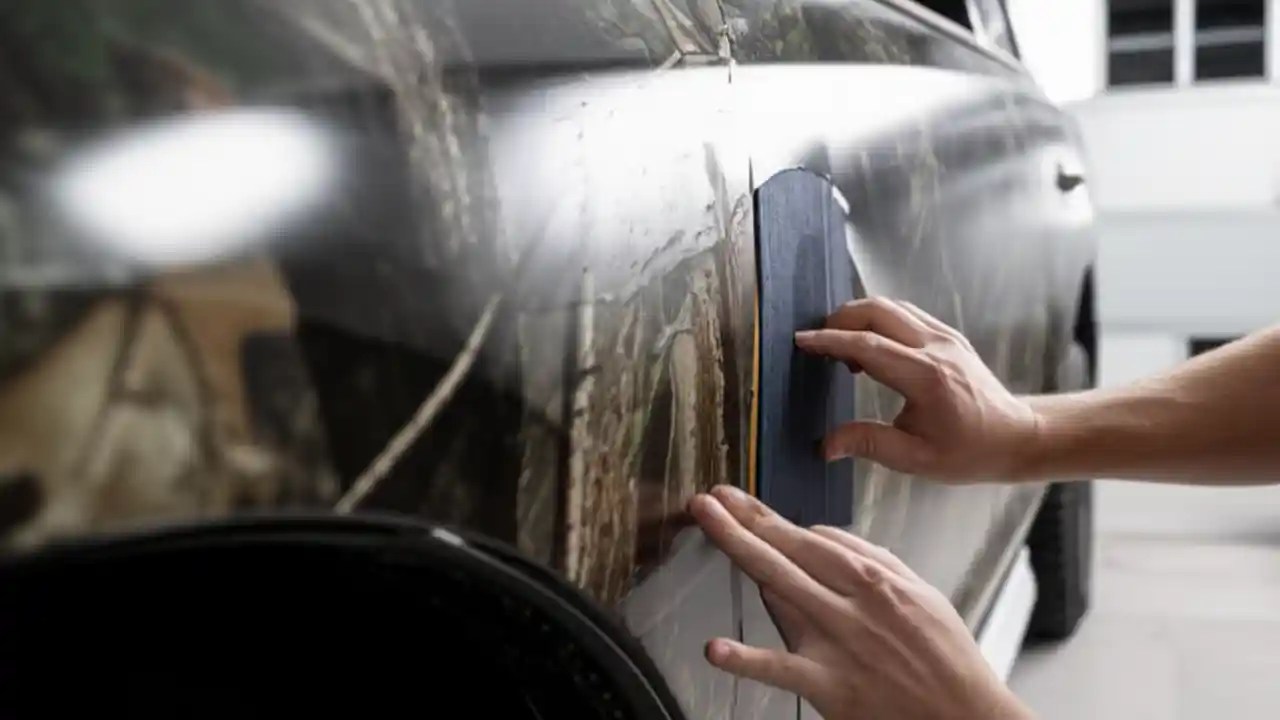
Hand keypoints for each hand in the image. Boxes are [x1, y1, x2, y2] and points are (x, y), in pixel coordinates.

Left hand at [691, 485, 1033, 719]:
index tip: (736, 498)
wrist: (966, 717)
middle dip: (743, 521)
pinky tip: (716, 648)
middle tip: (708, 500)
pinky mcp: (828, 686)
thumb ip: (873, 559)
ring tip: (709, 527)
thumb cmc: (946, 658)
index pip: (808, 538)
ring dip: (739, 552)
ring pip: (780, 590)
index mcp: (875, 580)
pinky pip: (781, 669)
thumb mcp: (921, 592)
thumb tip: (825, 535)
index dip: (766, 516)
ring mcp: (837, 643)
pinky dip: (747, 660)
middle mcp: (852, 604)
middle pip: (787, 553)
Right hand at [795, 298, 1039, 481]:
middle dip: (840, 320)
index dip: (830, 341)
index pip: (868, 347)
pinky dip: (878, 320)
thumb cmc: (969, 452)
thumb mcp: (916, 458)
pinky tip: (869, 348)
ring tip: (841, 349)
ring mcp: (944, 337)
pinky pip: (905, 313)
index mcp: (926, 378)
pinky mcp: (948, 335)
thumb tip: (825, 445)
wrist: (1016, 436)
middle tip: (818, 343)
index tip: (802, 341)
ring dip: (859, 317)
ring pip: (891, 306)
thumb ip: (868, 444)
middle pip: (877, 311)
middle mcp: (936, 348)